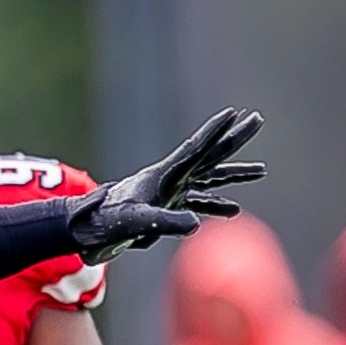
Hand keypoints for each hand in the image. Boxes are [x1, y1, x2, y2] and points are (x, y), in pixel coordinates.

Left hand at [68, 107, 264, 263]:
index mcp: (163, 175)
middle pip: (209, 155)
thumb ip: (164, 222)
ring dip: (233, 174)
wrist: (84, 231)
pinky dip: (216, 204)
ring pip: (209, 178)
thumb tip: (197, 224)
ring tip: (261, 170)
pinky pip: (198, 203)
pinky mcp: (165, 208)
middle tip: (258, 119)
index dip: (215, 130)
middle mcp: (170, 179)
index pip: (195, 148)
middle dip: (234, 138)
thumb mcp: (136, 223)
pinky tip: (233, 210)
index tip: (235, 113)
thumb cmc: (105, 223)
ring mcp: (169, 193)